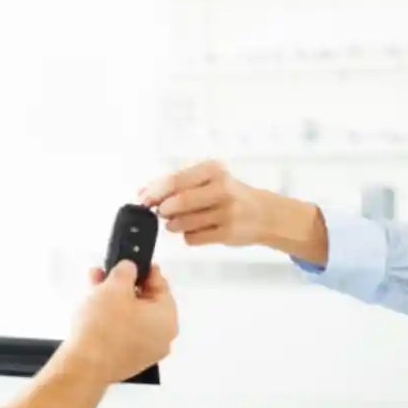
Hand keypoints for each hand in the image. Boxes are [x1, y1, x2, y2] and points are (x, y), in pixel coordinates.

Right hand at [60, 261, 177, 386]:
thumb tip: (129, 268)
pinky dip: (111, 318)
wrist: (84, 366)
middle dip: (123, 285)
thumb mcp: (114, 286)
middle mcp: (162, 337)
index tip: (131, 263)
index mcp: (167, 318)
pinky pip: (123, 331)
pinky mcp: (128, 359)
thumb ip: (126, 270)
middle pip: (144, 301)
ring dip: (114, 299)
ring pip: (131, 316)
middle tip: (108, 274)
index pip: (161, 285)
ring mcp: (145, 351)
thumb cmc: (103, 330)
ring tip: (94, 287)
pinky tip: (94, 308)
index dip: (144, 269)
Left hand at [137, 160, 269, 246]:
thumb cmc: (231, 195)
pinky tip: (197, 229)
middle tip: (162, 212)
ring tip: (179, 221)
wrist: (265, 214)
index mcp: (213, 170)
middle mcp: (221, 189)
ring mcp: (226, 212)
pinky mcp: (227, 233)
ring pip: (183, 223)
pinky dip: (188, 235)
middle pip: (178, 202)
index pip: (175, 180)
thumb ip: (178, 184)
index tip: (142, 199)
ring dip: (173, 225)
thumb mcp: (209, 180)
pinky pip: (192, 238)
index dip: (154, 191)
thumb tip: (143, 192)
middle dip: (164, 210)